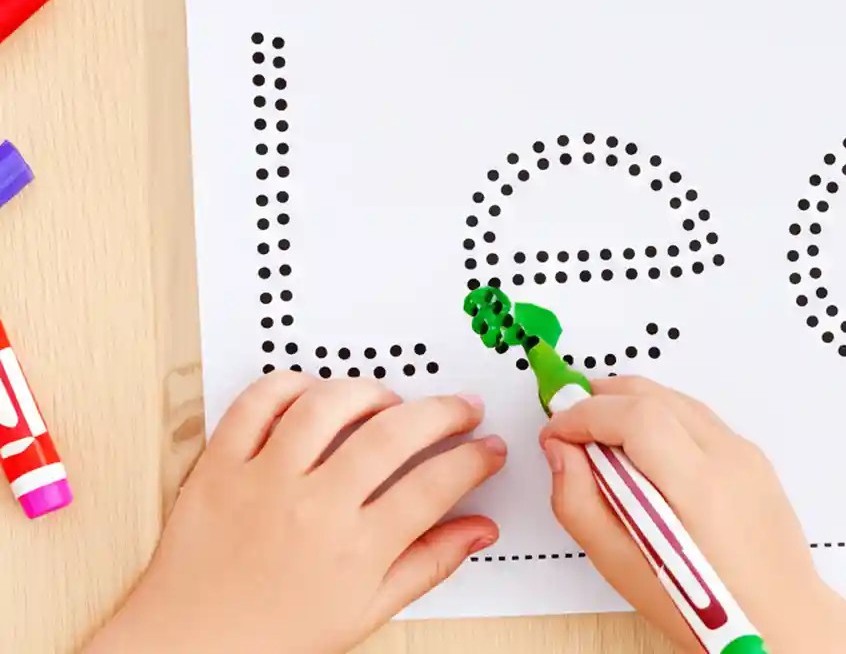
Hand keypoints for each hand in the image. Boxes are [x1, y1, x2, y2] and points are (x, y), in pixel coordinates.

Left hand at [86, 373, 507, 653]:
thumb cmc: (274, 636)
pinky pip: (257, 403)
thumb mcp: (367, 611)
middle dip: (444, 412)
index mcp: (355, 549)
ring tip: (389, 400)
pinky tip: (316, 395)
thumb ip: (428, 564)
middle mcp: (313, 507)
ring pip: (329, 404)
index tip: (487, 450)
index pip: (435, 485)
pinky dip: (291, 385)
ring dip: (371, 391)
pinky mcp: (221, 464)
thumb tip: (477, 532)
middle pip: (395, 434)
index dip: (474, 459)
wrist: (190, 647)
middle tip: (460, 409)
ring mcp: (264, 480)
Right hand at [540, 377, 845, 653]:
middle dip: (602, 397)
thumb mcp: (624, 567)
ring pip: (677, 401)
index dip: (584, 415)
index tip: (556, 430)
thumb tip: (561, 453)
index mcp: (698, 488)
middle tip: (568, 417)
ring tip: (597, 430)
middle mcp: (728, 459)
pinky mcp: (753, 459)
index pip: (633, 417)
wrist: (782, 621)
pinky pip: (699, 419)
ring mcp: (746, 455)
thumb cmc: (710, 610)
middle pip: (654, 396)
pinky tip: (641, 447)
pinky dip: (662, 418)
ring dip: (631, 403)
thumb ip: (580, 504)